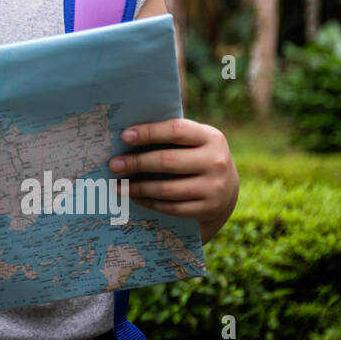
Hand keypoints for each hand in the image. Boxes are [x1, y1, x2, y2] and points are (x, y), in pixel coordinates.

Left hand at [108, 118, 238, 242]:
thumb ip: (169, 136)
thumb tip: (126, 137)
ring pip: (167, 188)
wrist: (226, 187)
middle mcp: (216, 162)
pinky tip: (135, 197)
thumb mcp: (193, 141)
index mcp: (211, 137)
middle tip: (114, 165)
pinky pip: (172, 207)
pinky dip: (150, 202)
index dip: (149, 133)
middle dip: (136, 163)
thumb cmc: (196, 156)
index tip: (124, 136)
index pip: (176, 130)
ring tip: (118, 185)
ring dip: (138, 187)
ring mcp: (214, 188)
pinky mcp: (208, 209)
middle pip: (168, 161)